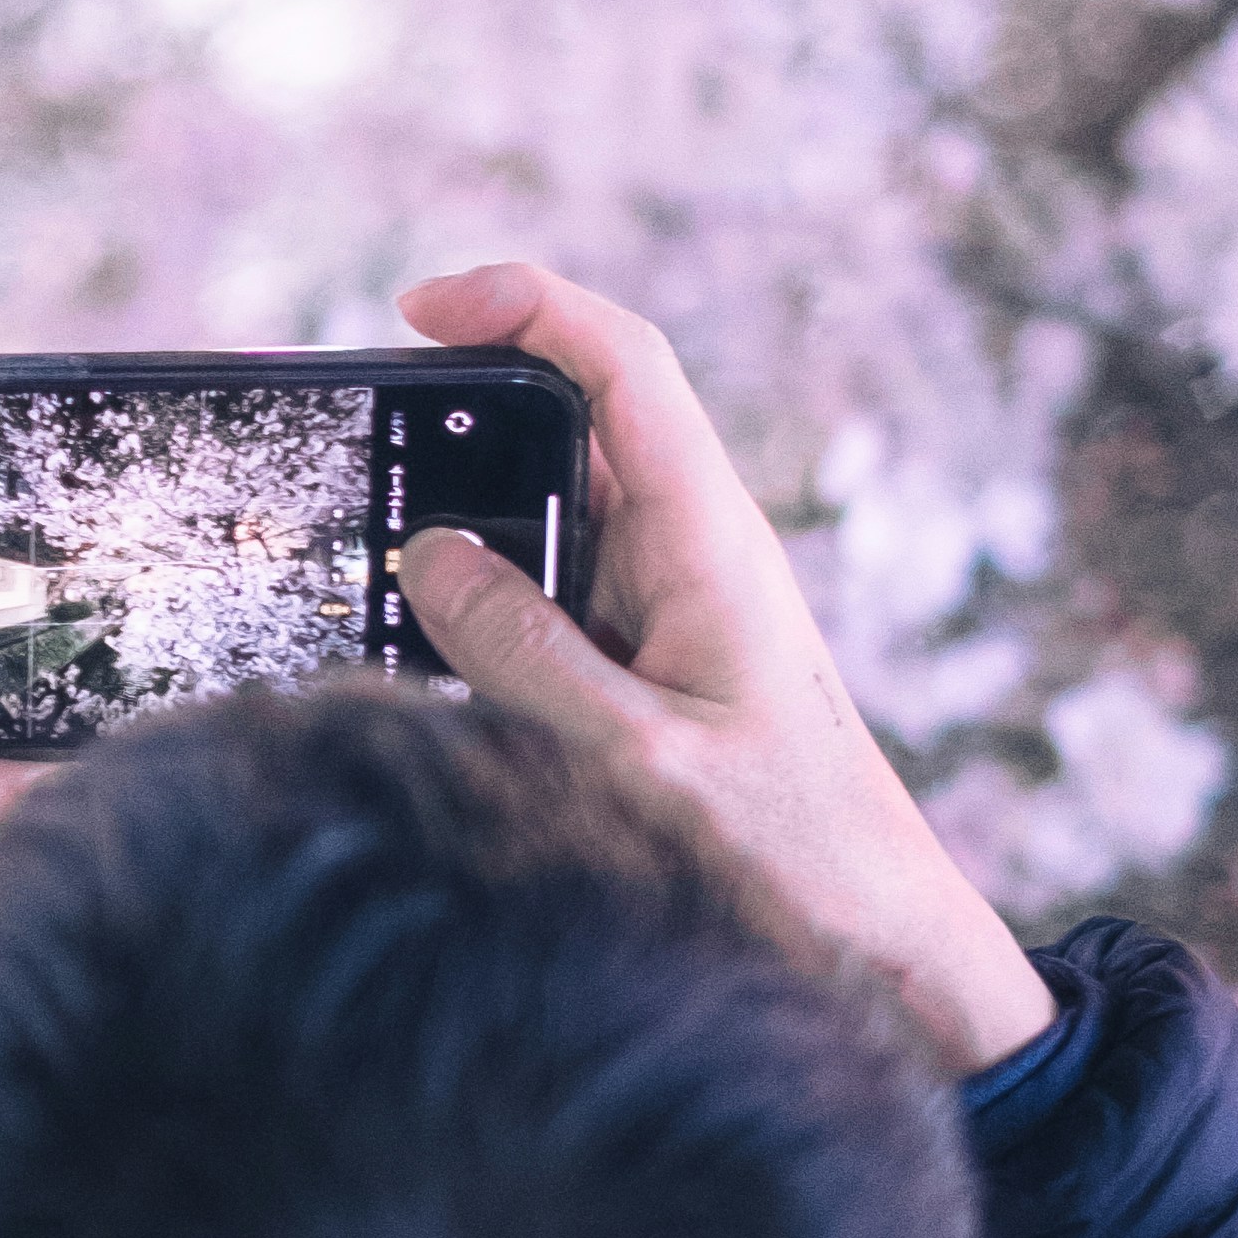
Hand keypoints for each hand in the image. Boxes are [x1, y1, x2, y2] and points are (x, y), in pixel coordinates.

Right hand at [393, 259, 1054, 1080]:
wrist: (879, 932)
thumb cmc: (789, 848)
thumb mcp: (637, 758)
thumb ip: (525, 655)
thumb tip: (430, 556)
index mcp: (709, 539)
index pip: (622, 365)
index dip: (524, 304)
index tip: (418, 306)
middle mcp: (690, 546)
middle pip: (567, 423)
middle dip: (461, 420)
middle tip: (358, 450)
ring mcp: (668, 596)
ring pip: (546, 511)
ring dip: (463, 523)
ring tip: (371, 561)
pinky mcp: (649, 650)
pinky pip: (549, 590)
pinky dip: (482, 599)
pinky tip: (420, 644)